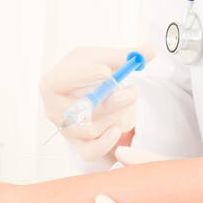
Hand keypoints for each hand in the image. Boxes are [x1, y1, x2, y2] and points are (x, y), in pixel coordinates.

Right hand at [39, 46, 141, 162]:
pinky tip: (118, 129)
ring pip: (90, 129)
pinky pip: (89, 152)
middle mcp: (54, 108)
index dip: (84, 76)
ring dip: (114, 115)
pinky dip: (104, 144)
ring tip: (129, 99)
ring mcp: (65, 128)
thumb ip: (125, 55)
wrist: (83, 93)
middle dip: (109, 102)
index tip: (107, 71)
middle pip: (78, 110)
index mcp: (53, 82)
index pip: (63, 80)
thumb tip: (149, 51)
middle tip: (132, 92)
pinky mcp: (77, 144)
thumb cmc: (88, 72)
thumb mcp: (102, 59)